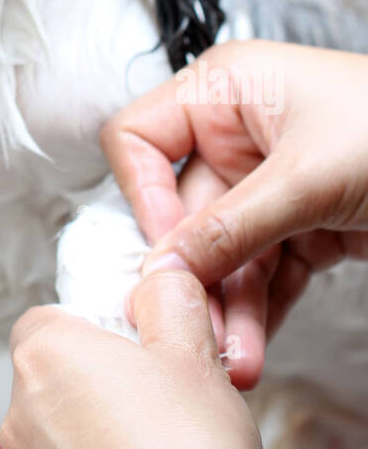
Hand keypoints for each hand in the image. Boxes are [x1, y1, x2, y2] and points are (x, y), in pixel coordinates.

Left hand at [1, 269, 263, 448]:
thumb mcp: (194, 358)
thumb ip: (172, 301)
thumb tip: (164, 276)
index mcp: (46, 353)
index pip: (50, 315)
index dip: (98, 325)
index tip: (140, 340)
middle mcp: (21, 409)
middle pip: (59, 370)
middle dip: (106, 378)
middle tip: (161, 394)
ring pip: (63, 425)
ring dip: (101, 426)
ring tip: (160, 442)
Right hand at [101, 41, 367, 390]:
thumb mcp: (307, 177)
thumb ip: (231, 226)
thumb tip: (166, 265)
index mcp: (226, 89)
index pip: (142, 138)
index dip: (145, 195)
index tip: (167, 253)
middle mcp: (239, 133)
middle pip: (185, 211)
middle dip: (196, 275)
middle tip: (194, 329)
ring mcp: (269, 181)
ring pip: (225, 252)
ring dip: (229, 307)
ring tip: (236, 359)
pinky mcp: (302, 222)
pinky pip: (264, 271)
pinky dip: (260, 311)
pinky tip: (253, 345)